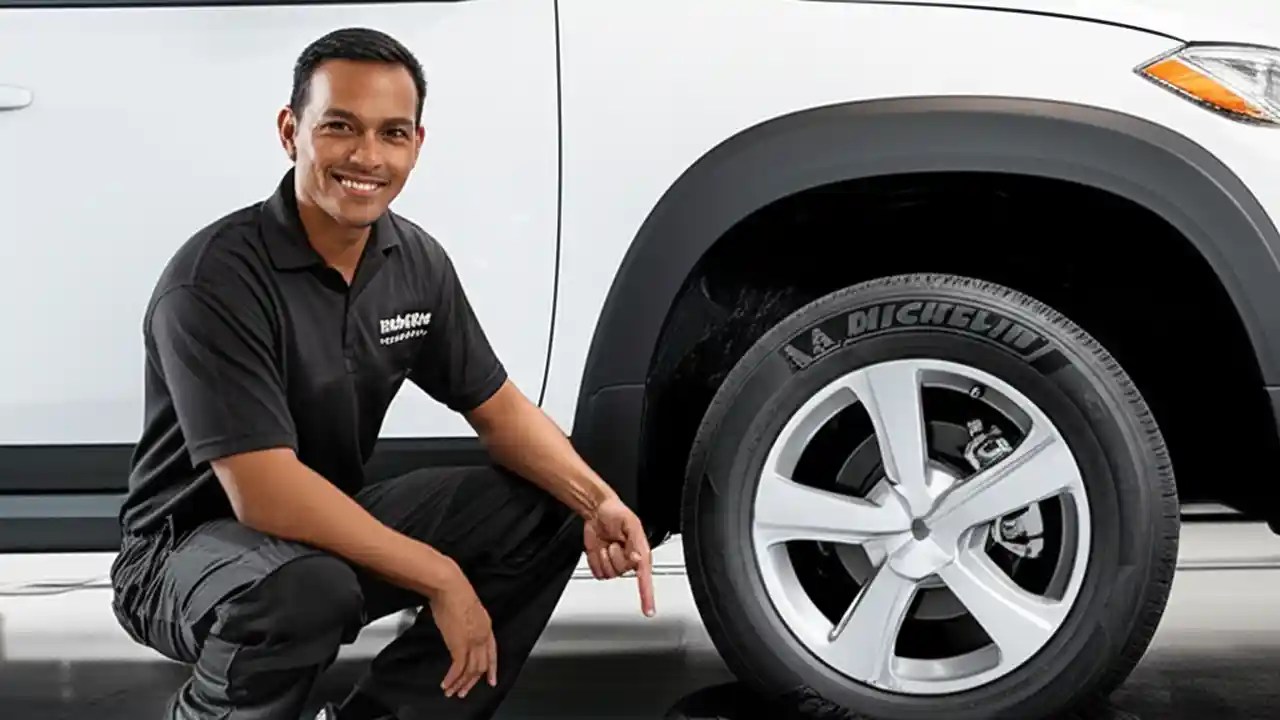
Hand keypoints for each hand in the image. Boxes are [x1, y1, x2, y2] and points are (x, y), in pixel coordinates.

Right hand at [427, 564, 496, 698]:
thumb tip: (457, 628)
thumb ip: (465, 622)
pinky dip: (452, 679)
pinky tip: (446, 684)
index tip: (491, 679)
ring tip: (453, 692)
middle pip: (482, 665)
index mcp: (486, 625)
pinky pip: (459, 668)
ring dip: (461, 684)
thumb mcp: (465, 609)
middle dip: (473, 681)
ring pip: (471, 670)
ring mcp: (473, 641)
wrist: (450, 586)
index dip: (492, 667)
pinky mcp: (460, 645)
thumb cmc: (454, 591)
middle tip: (464, 692)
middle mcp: (483, 635)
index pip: (492, 652)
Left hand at [583, 495, 655, 616]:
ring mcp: (614, 566)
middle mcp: (629, 562)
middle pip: (622, 572)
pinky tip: (600, 549)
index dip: (647, 595)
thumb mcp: (631, 523)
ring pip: (609, 574)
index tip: (649, 610)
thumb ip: (636, 541)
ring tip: (607, 543)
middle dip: (616, 556)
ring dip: (604, 557)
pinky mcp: (601, 566)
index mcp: (641, 552)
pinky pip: (597, 573)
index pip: (645, 577)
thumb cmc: (616, 514)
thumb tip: (638, 558)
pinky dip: (595, 560)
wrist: (597, 512)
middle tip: (615, 542)